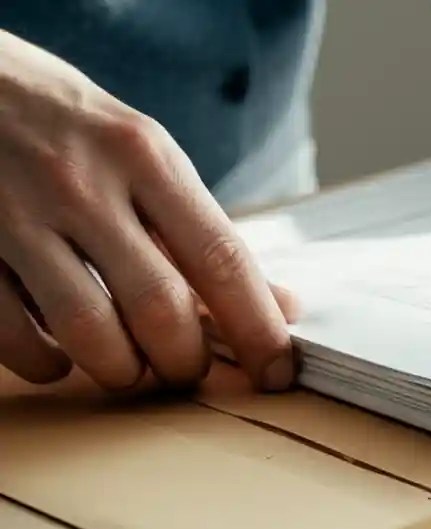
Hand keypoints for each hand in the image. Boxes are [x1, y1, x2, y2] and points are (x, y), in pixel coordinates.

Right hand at [0, 32, 296, 390]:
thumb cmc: (69, 128)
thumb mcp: (144, 155)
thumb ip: (203, 233)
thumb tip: (280, 307)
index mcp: (146, 157)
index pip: (222, 259)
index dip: (258, 329)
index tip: (276, 373)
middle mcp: (84, 184)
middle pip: (160, 307)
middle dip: (185, 361)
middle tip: (186, 368)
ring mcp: (16, 215)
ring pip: (89, 332)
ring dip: (122, 370)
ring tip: (129, 366)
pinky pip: (14, 337)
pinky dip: (48, 364)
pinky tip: (60, 354)